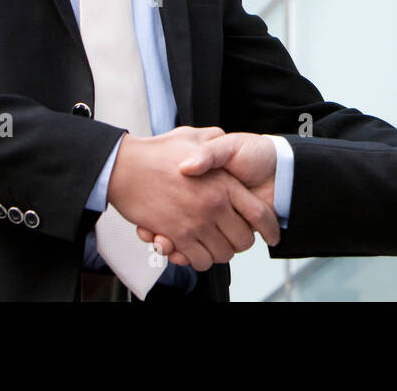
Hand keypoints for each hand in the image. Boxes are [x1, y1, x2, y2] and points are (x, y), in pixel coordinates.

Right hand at [106, 126, 279, 271]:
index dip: (270, 228)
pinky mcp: (177, 236)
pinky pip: (199, 260)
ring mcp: (196, 222)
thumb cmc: (157, 151)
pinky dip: (199, 260)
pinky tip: (195, 251)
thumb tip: (224, 142)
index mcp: (224, 183)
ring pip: (222, 254)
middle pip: (243, 240)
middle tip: (234, 238)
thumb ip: (214, 143)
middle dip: (241, 243)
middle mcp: (214, 204)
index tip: (272, 235)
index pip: (259, 214)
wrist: (125, 166)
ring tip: (215, 244)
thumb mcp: (194, 136)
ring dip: (220, 253)